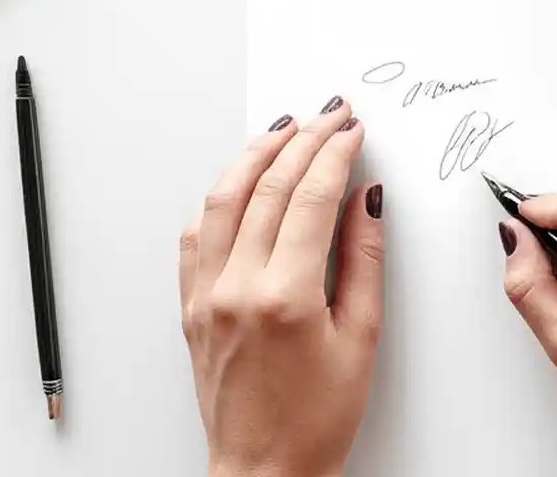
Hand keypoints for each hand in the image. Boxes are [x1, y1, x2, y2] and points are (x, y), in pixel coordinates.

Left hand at [180, 97, 383, 476]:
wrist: (262, 472)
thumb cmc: (316, 421)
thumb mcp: (360, 338)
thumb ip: (363, 259)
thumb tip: (366, 199)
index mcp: (284, 295)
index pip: (310, 197)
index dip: (335, 154)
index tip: (352, 130)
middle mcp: (235, 287)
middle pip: (267, 186)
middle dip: (302, 140)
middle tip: (329, 115)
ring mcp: (205, 294)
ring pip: (222, 199)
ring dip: (254, 154)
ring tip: (284, 128)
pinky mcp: (190, 306)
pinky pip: (195, 234)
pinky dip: (218, 197)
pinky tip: (238, 181)